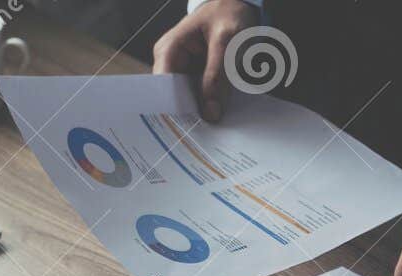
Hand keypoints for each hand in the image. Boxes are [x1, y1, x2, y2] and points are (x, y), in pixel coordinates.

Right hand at [151, 0, 259, 121]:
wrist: (239, 6)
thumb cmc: (229, 15)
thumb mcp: (227, 42)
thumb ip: (218, 76)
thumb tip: (211, 113)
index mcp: (169, 50)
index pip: (163, 88)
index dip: (173, 110)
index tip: (188, 130)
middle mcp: (171, 63)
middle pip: (174, 99)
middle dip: (189, 116)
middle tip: (205, 136)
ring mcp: (184, 72)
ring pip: (188, 102)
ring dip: (201, 114)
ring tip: (213, 131)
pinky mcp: (198, 78)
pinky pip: (201, 98)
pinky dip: (210, 106)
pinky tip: (219, 118)